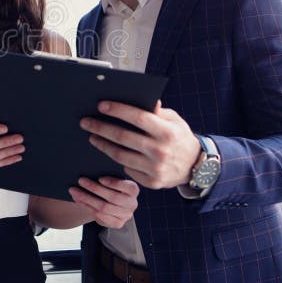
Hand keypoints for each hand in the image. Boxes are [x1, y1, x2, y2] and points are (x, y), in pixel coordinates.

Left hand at [69, 177, 138, 227]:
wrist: (109, 203)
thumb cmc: (109, 186)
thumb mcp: (111, 180)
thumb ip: (106, 176)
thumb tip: (91, 169)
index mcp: (134, 190)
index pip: (129, 188)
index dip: (114, 183)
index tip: (100, 178)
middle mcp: (132, 204)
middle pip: (113, 197)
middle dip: (95, 188)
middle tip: (81, 180)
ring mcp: (126, 215)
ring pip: (104, 207)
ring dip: (86, 198)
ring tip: (74, 191)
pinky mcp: (118, 223)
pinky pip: (100, 216)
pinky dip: (87, 206)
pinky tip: (78, 200)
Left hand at [80, 100, 200, 189]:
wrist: (196, 168)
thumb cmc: (180, 138)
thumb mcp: (175, 121)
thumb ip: (157, 112)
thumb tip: (143, 100)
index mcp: (167, 132)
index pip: (138, 117)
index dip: (118, 110)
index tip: (101, 106)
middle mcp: (160, 151)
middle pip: (122, 137)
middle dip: (100, 128)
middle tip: (85, 122)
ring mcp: (155, 168)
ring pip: (120, 155)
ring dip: (102, 145)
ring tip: (92, 137)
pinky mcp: (151, 182)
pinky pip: (127, 169)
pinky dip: (116, 160)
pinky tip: (107, 151)